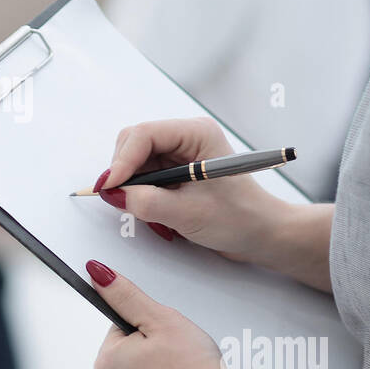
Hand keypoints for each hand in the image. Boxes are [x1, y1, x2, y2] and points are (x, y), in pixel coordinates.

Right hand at [85, 118, 282, 262]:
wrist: (261, 235)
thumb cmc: (240, 218)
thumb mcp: (189, 214)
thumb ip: (147, 202)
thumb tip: (113, 194)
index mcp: (196, 133)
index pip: (144, 135)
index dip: (121, 160)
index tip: (108, 187)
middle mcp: (186, 138)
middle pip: (134, 144)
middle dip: (124, 173)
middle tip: (120, 200)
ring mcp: (179, 154)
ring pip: (135, 162)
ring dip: (133, 187)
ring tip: (148, 211)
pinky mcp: (174, 172)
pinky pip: (143, 177)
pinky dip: (140, 194)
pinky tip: (156, 212)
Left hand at [88, 258, 238, 368]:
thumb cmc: (194, 366)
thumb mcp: (160, 318)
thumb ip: (126, 295)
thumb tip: (97, 273)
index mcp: (106, 364)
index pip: (120, 330)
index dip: (147, 327)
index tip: (166, 336)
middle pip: (130, 356)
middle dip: (152, 351)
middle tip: (180, 355)